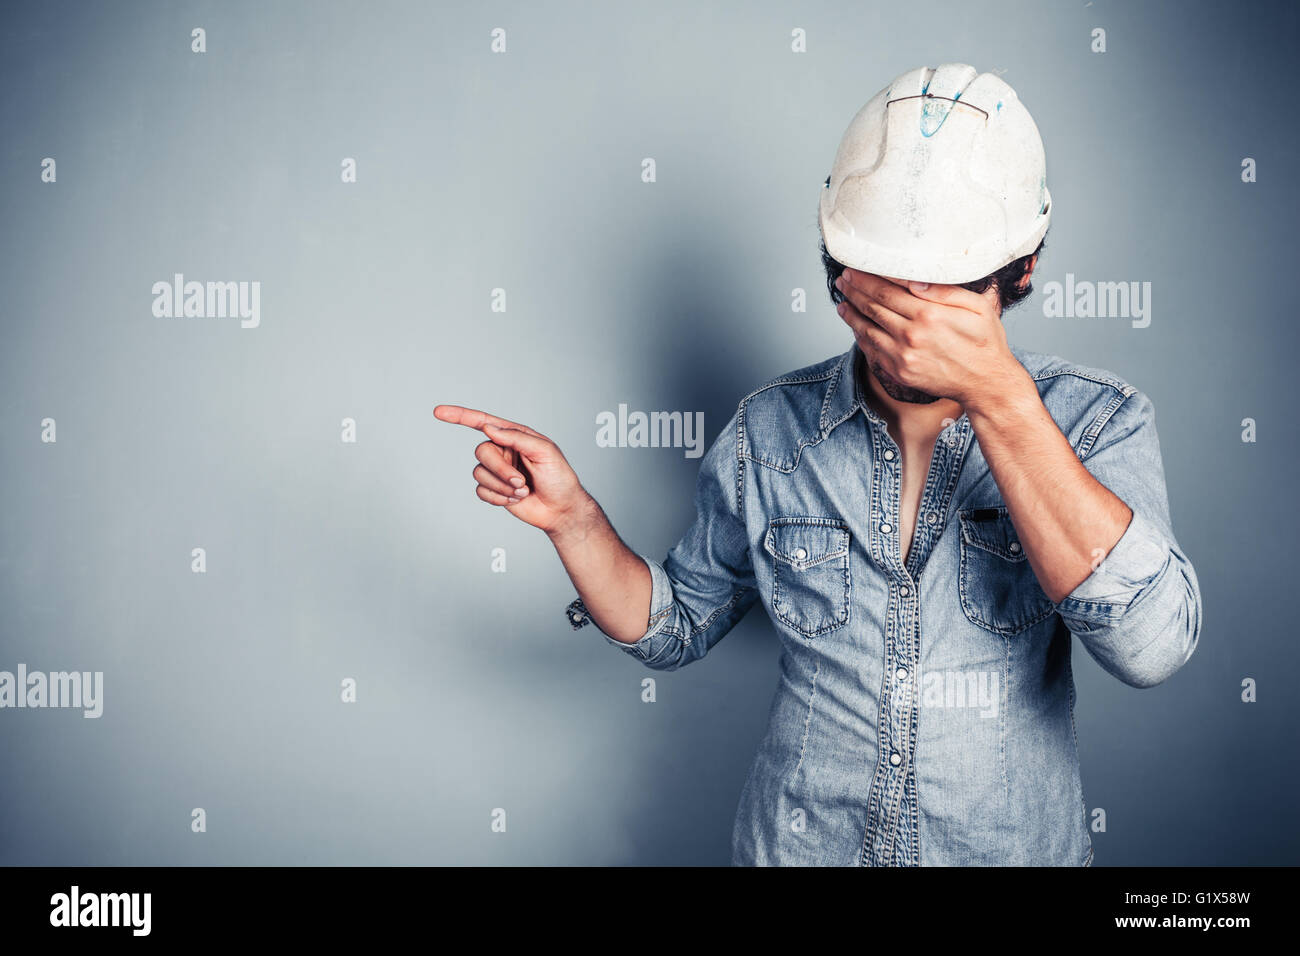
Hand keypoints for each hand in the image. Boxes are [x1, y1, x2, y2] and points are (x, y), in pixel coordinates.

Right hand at [433, 405, 592, 536]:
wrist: (561, 509)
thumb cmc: (559, 477)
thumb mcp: (544, 451)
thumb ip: (516, 437)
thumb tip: (488, 428)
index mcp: (514, 436)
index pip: (482, 422)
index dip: (459, 416)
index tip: (438, 412)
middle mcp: (502, 451)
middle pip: (481, 452)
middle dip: (500, 470)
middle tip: (521, 481)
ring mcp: (497, 471)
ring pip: (479, 473)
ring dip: (502, 486)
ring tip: (523, 491)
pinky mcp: (493, 490)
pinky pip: (481, 491)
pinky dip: (498, 498)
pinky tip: (516, 499)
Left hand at [834, 268, 1023, 406]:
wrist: (986, 383)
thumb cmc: (985, 342)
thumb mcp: (977, 307)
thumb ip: (944, 291)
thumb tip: (914, 280)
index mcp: (929, 314)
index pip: (887, 290)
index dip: (866, 279)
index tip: (854, 269)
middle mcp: (911, 335)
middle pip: (873, 306)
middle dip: (854, 291)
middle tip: (843, 279)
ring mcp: (902, 356)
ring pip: (867, 329)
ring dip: (851, 313)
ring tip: (842, 301)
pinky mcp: (899, 372)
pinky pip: (872, 350)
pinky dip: (860, 336)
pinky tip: (855, 326)